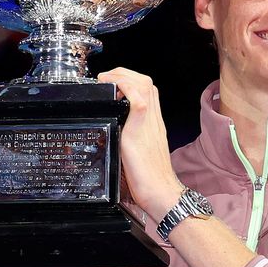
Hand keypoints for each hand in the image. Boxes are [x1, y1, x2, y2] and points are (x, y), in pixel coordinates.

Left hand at [97, 68, 183, 221]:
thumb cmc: (151, 181)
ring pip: (143, 85)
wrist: (162, 194)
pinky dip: (126, 89)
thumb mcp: (139, 154)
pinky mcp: (141, 131)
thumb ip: (129, 141)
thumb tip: (110, 138)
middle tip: (106, 79)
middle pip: (145, 82)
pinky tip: (114, 91)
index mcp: (153, 124)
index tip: (112, 84)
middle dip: (123, 72)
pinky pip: (138, 101)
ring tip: (106, 81)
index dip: (129, 80)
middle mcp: (153, 120)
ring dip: (121, 76)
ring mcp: (149, 124)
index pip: (146, 90)